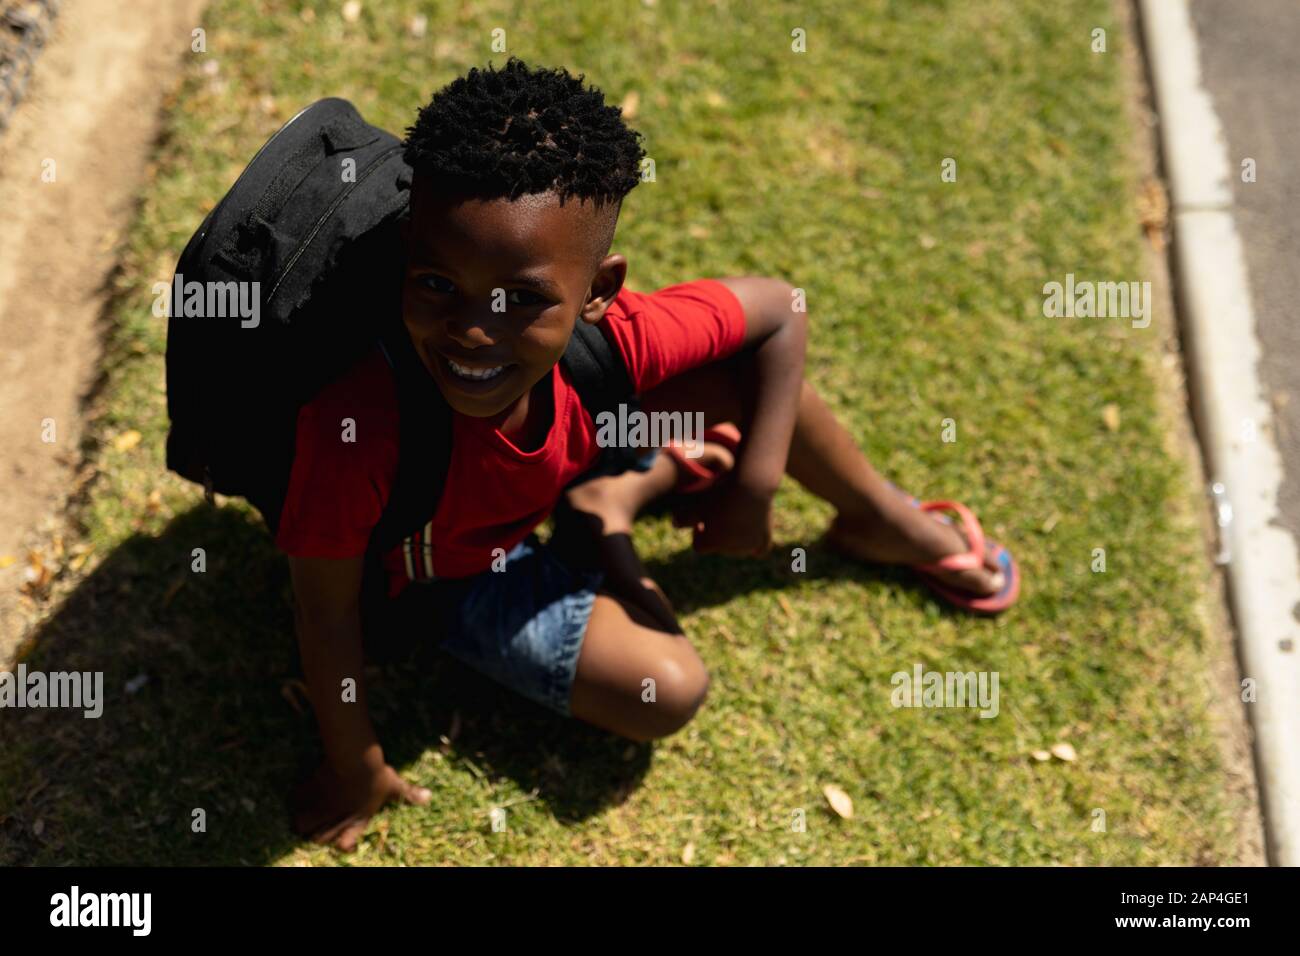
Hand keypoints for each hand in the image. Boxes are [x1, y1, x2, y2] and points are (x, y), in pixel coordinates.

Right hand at [292, 757, 430, 851]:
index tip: (341, 840)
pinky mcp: (310, 791)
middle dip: (316, 836)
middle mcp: (336, 816)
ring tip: (304, 817)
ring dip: (302, 822)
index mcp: (357, 818)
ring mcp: (321, 806)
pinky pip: (296, 800)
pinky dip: (296, 799)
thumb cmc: (378, 776)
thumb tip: (428, 797)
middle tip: (317, 828)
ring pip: (303, 824)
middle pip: (318, 838)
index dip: (342, 843)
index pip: (345, 843)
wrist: (355, 762)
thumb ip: (408, 794)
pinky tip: (299, 795)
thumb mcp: (395, 785)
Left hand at [684, 479, 773, 556]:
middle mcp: (729, 549)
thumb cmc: (721, 493)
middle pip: (719, 547)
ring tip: (735, 517)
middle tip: (719, 515)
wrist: (751, 486)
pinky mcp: (763, 540)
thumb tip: (674, 524)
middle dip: (717, 535)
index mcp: (711, 543)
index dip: (699, 533)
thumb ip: (682, 517)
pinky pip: (759, 549)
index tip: (702, 521)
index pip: (699, 546)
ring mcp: (748, 546)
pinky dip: (756, 545)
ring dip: (734, 539)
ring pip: (738, 548)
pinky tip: (753, 536)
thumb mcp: (697, 503)